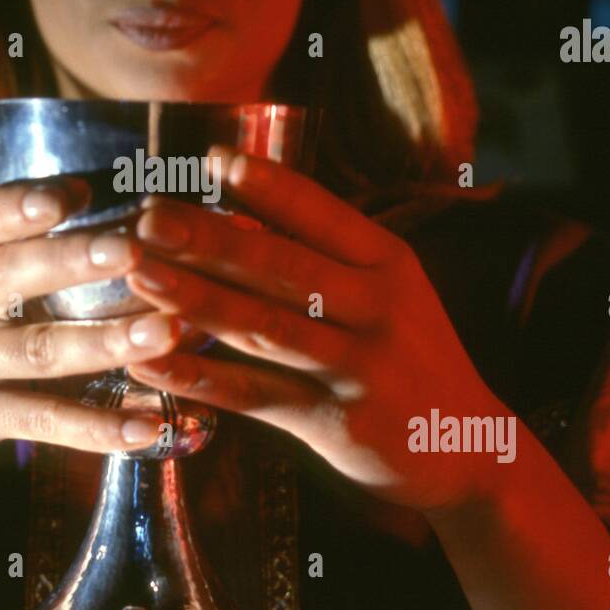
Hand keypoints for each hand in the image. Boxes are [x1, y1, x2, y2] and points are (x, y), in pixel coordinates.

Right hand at [0, 180, 181, 496]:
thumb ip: (3, 251)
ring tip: (167, 332)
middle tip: (136, 249)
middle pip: (14, 274)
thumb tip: (95, 200)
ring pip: (41, 348)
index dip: (26, 202)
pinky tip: (147, 425)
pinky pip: (44, 419)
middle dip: (77, 258)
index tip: (81, 190)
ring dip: (108, 340)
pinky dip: (98, 426)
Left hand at [123, 147, 511, 517]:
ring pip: (265, 326)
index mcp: (388, 262)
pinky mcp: (336, 422)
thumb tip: (237, 208)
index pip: (324, 213)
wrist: (470, 450)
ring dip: (195, 299)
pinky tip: (149, 362)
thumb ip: (326, 254)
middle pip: (283, 266)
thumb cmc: (408, 355)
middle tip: (148, 217)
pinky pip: (256, 396)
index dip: (269, 185)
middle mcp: (377, 307)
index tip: (213, 159)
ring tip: (138, 274)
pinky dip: (199, 378)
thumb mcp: (387, 290)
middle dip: (212, 239)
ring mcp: (358, 366)